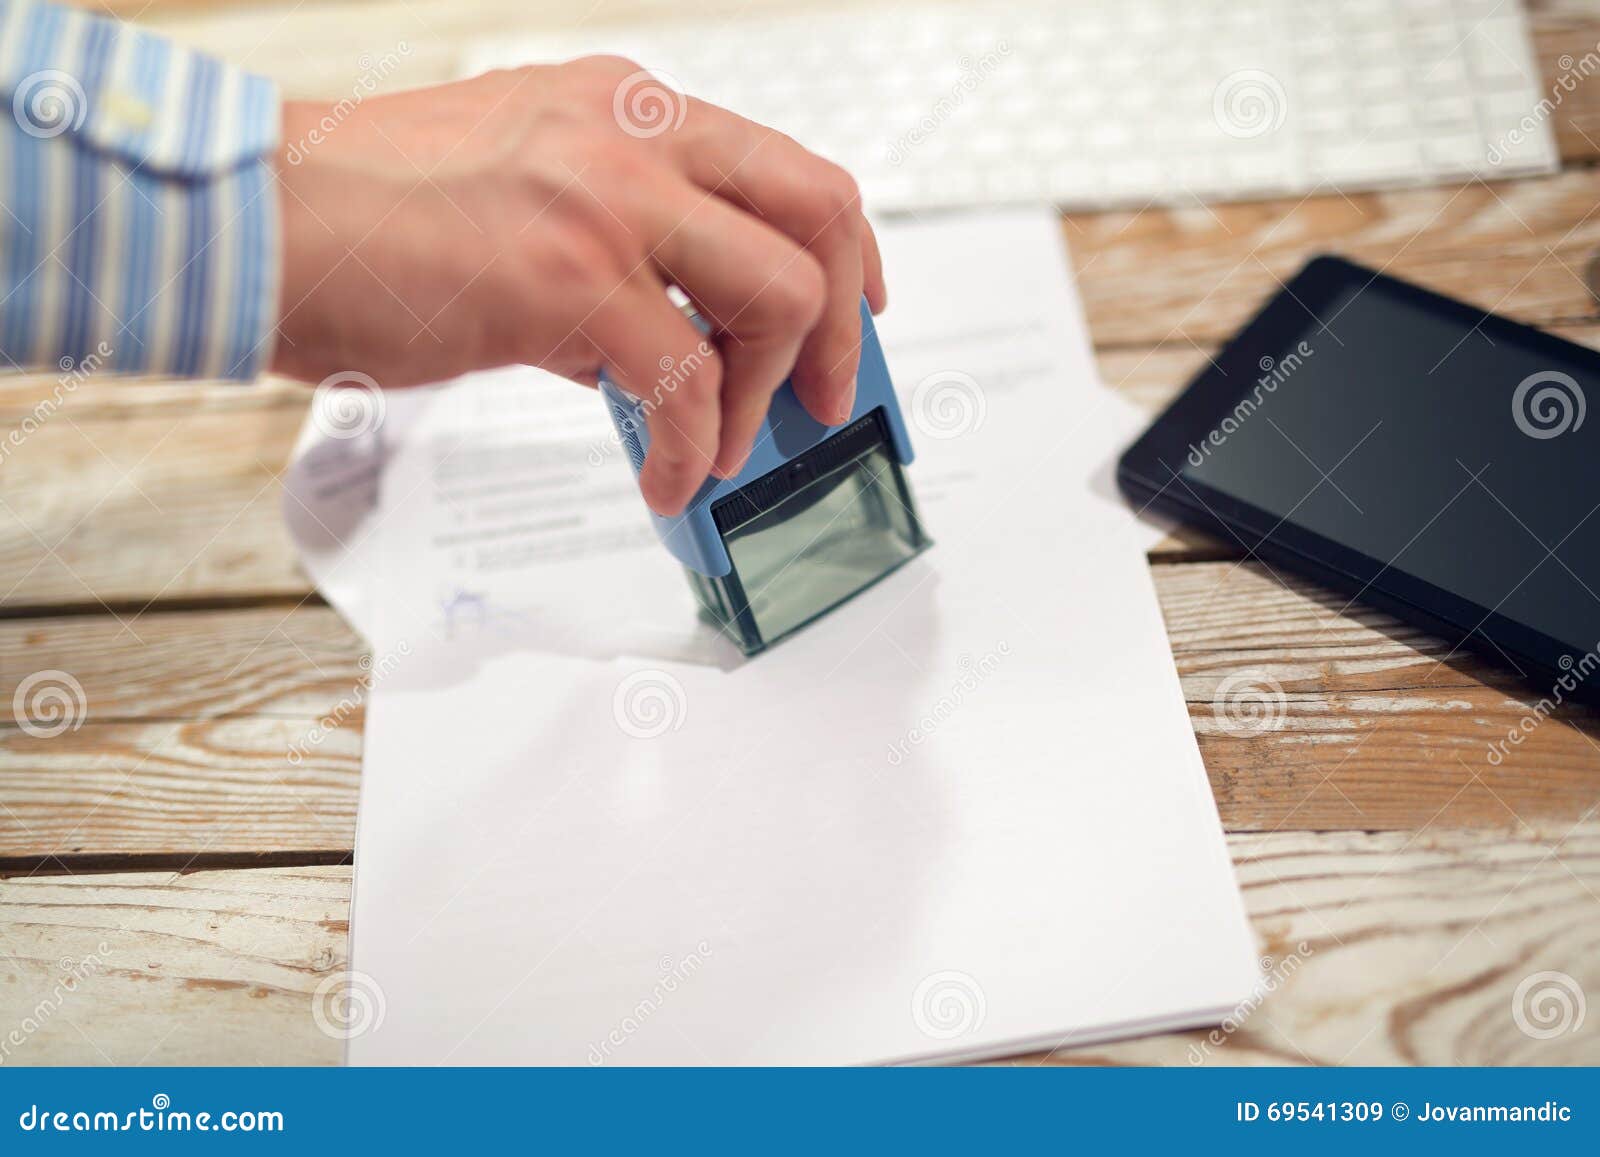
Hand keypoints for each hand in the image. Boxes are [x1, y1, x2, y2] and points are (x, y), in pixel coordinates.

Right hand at [273, 57, 885, 514]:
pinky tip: (666, 480)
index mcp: (624, 109)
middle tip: (822, 395)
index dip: (842, 250)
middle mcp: (631, 136)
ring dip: (765, 394)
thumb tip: (669, 352)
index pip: (786, 167)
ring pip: (777, 293)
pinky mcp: (568, 278)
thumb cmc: (368, 220)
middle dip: (841, 321)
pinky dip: (693, 450)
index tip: (848, 314)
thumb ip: (610, 265)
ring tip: (719, 449)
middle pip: (819, 209)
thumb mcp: (519, 205)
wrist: (260, 224)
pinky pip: (686, 382)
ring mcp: (605, 200)